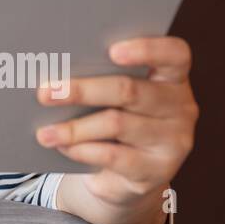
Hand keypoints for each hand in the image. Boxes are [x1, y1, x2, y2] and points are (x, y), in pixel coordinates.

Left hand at [35, 36, 198, 223]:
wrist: (128, 174)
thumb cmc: (117, 117)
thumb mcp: (114, 96)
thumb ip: (99, 77)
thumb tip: (55, 76)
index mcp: (172, 76)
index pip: (174, 54)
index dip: (147, 49)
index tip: (111, 50)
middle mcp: (180, 106)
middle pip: (129, 90)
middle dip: (82, 90)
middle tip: (45, 93)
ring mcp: (173, 140)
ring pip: (116, 124)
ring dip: (74, 128)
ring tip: (44, 132)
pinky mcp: (159, 170)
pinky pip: (114, 156)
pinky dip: (83, 150)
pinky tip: (62, 147)